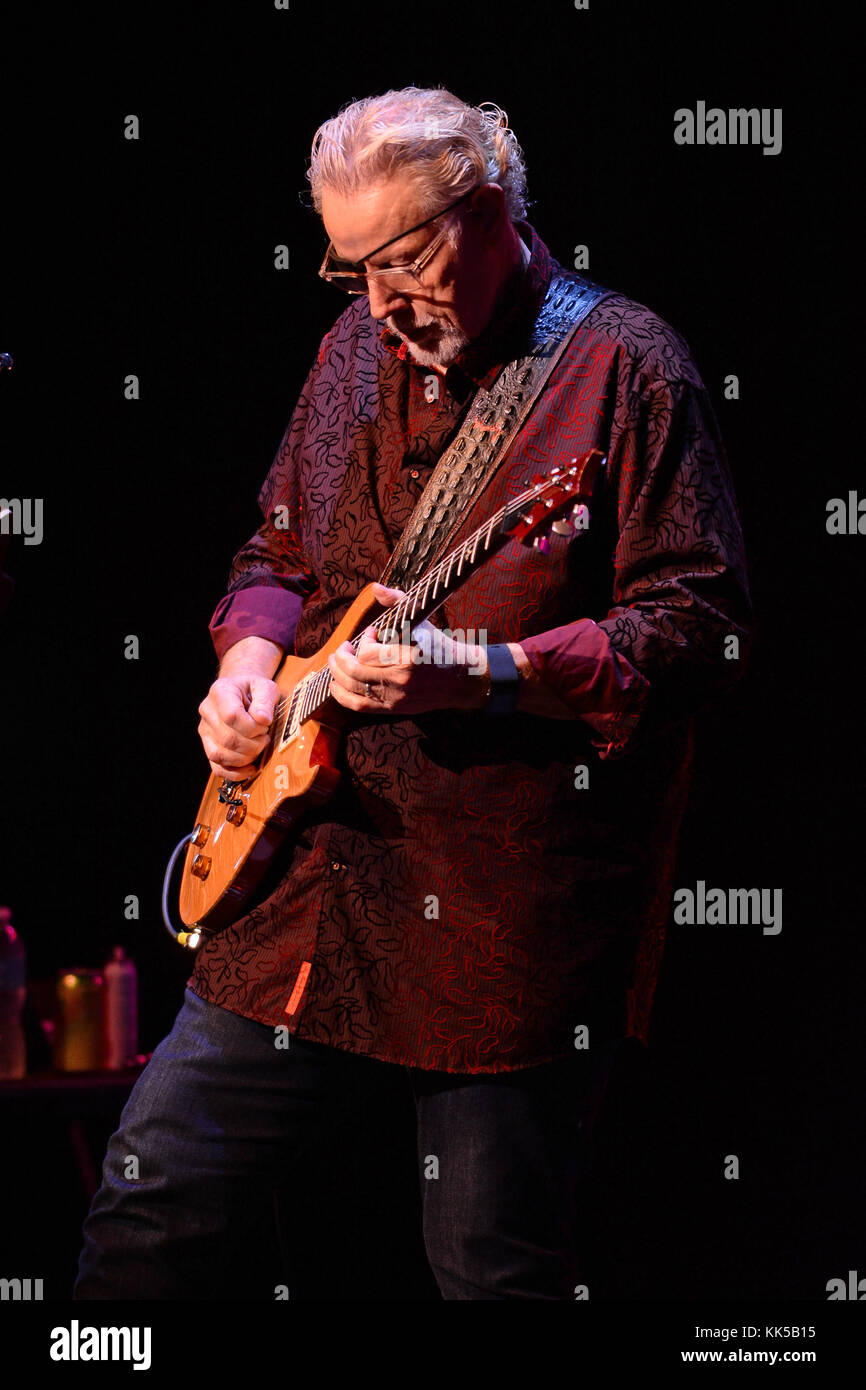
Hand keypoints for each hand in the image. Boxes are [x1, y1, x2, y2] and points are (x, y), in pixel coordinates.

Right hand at [197, 668, 280, 780]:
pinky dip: (235, 773)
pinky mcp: (208, 746)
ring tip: (259, 745)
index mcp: (220, 692)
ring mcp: (205, 731)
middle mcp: (207, 712)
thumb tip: (262, 720)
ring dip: (247, 757)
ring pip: (222, 755)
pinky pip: (217, 767)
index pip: (231, 716)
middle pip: (228, 739)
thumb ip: (265, 700)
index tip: (266, 724)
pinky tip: (251, 768)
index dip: (252, 727)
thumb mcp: (265, 686)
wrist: (241, 691)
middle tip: (265, 736)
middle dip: (253, 743)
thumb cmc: (254, 690)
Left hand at [327, 583, 488, 716]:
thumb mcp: (422, 619)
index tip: (371, 632)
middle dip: (341, 658)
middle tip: (342, 648)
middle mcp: (400, 680)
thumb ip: (398, 601)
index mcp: (408, 657)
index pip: (368, 652)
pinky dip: (341, 695)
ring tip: (335, 663)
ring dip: (336, 675)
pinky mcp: (394, 709)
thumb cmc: (439, 646)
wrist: (462, 678)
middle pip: (355, 671)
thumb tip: (375, 588)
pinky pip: (359, 706)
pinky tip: (335, 684)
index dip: (363, 640)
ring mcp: (396, 697)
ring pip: (353, 689)